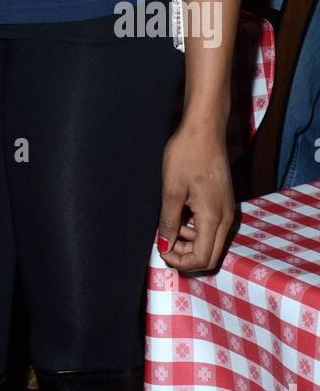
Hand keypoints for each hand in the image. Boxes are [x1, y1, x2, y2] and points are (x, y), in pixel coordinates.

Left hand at [155, 123, 234, 272]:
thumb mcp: (171, 189)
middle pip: (210, 256)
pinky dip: (196, 230)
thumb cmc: (187, 154)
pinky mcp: (224, 203)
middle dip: (186, 256)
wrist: (205, 129)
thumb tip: (164, 247)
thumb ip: (169, 222)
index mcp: (213, 217)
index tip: (161, 250)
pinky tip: (181, 215)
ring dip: (190, 243)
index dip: (180, 261)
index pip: (202, 258)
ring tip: (170, 225)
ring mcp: (227, 210)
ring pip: (212, 243)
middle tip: (165, 243)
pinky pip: (213, 228)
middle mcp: (226, 218)